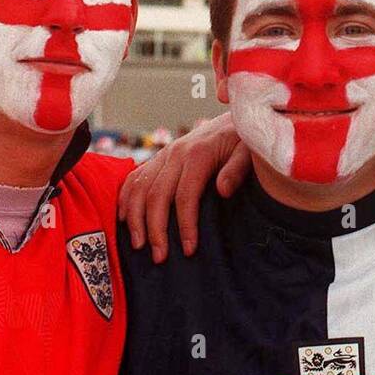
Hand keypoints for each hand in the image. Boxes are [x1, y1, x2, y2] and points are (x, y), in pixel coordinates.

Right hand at [118, 112, 249, 262]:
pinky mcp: (160, 157)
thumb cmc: (245, 140)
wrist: (238, 118)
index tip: (190, 249)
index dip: (185, 224)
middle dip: (155, 229)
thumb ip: (237, 169)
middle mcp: (176, 153)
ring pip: (139, 187)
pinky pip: (134, 177)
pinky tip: (124, 219)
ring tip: (138, 246)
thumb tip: (223, 191)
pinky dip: (126, 198)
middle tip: (159, 257)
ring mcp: (165, 154)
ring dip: (135, 218)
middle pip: (156, 194)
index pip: (185, 195)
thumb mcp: (249, 152)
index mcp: (198, 153)